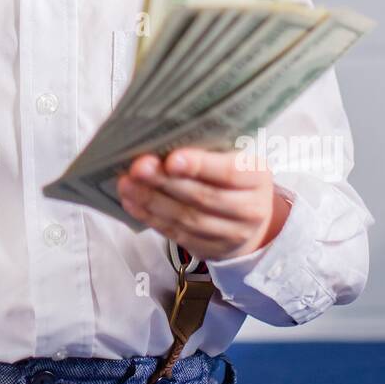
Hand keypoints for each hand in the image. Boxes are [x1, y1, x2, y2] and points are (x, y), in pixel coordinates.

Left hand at [116, 147, 289, 261]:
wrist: (251, 221)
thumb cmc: (235, 178)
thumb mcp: (235, 157)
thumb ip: (209, 149)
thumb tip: (164, 134)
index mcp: (257, 177)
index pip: (230, 172)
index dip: (200, 166)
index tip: (172, 159)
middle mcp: (249, 209)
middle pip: (203, 197)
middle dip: (166, 181)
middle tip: (138, 166)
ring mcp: (230, 234)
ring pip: (186, 218)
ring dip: (151, 200)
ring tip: (127, 183)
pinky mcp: (208, 249)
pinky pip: (176, 233)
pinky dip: (150, 217)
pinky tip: (132, 201)